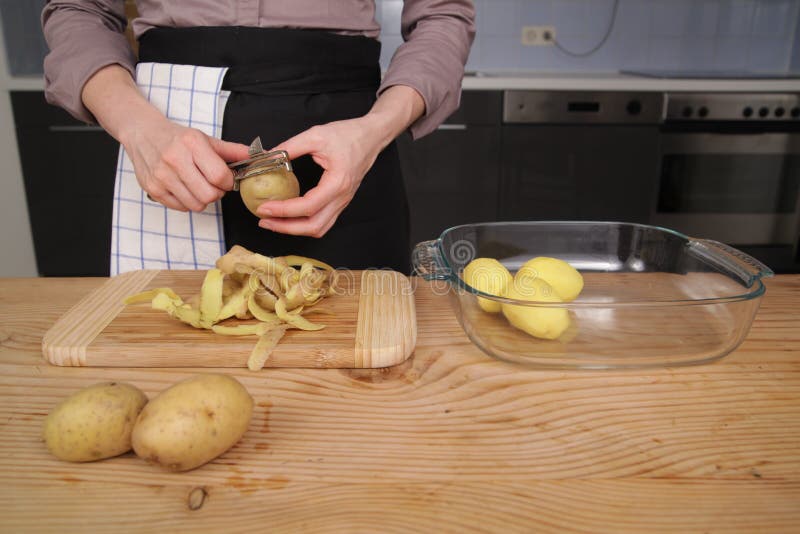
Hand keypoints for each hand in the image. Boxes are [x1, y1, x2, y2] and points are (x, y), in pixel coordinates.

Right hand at [80, 65, 249, 211]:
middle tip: (213, 185)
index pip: (219, 176)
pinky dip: (188, 202)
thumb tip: (257, 156)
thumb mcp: (205, 139)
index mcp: (191, 144)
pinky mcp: (153, 188)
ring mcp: (161, 176)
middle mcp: (174, 159)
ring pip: (196, 205)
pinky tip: (185, 189)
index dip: (228, 183)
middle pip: (209, 195)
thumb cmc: (177, 137)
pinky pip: (181, 207)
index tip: (226, 179)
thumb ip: (232, 151)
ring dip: (203, 199)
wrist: (142, 132)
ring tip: (199, 186)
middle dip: (217, 193)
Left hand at [256, 85, 425, 236]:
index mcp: (338, 182)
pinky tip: (288, 216)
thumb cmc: (348, 135)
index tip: (264, 207)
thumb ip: (290, 147)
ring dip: (295, 229)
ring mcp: (343, 202)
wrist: (371, 136)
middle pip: (314, 226)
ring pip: (319, 228)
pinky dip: (304, 224)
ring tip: (273, 221)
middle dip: (286, 228)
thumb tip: (267, 157)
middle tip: (264, 221)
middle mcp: (342, 197)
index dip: (284, 210)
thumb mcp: (316, 135)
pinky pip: (322, 221)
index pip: (308, 206)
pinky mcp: (340, 202)